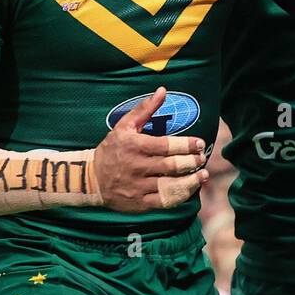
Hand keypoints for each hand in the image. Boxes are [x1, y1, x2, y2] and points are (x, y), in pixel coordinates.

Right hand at [93, 87, 208, 212]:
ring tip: (203, 175)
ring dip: (190, 181)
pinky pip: (163, 202)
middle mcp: (136, 167)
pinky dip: (179, 196)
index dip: (186, 145)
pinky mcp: (139, 203)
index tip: (199, 143)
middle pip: (171, 166)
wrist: (90, 179)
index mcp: (135, 146)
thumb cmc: (112, 149)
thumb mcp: (124, 126)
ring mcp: (137, 187)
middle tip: (201, 158)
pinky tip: (189, 189)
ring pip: (169, 186)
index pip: (166, 146)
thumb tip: (163, 90)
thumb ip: (145, 109)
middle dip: (191, 162)